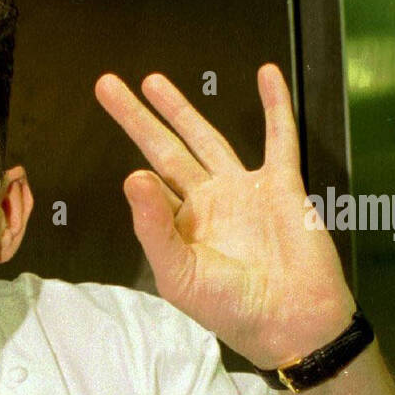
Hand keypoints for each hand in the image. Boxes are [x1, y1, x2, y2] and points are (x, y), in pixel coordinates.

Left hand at [94, 63, 354, 369]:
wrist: (290, 320)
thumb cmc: (230, 308)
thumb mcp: (179, 274)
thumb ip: (154, 226)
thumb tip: (133, 176)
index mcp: (179, 226)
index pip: (146, 181)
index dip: (124, 159)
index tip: (104, 130)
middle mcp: (206, 203)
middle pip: (165, 149)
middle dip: (138, 118)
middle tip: (108, 86)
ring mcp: (243, 191)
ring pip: (208, 138)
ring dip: (182, 109)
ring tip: (153, 81)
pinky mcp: (281, 185)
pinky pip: (279, 138)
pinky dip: (274, 105)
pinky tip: (266, 74)